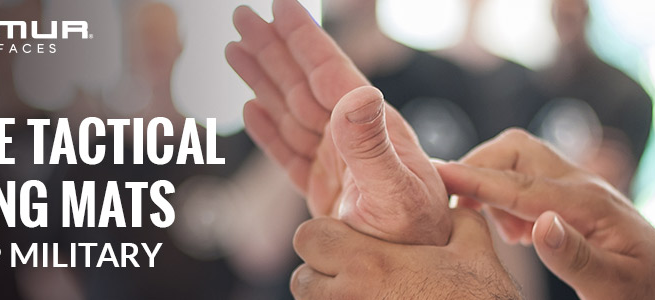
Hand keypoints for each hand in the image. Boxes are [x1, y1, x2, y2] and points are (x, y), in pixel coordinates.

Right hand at [226, 0, 450, 244]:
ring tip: (238, 50)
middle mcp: (354, 138)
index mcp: (372, 128)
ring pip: (292, 110)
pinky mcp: (325, 191)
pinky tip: (253, 108)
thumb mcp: (396, 190)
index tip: (280, 5)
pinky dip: (269, 129)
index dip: (303, 39)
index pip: (329, 73)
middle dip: (274, 48)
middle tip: (244, 15)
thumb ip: (373, 144)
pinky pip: (290, 152)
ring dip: (264, 79)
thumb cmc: (417, 236)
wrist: (415, 276)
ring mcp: (338, 163)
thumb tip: (356, 93)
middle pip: (304, 83)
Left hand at [291, 208, 519, 298]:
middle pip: (302, 279)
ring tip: (364, 294)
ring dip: (330, 298)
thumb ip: (458, 218)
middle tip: (354, 274)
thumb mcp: (475, 250)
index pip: (308, 237)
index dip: (324, 236)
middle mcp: (349, 298)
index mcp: (369, 263)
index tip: (347, 241)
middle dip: (321, 274)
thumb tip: (454, 207)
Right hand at [436, 129, 654, 298]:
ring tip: (482, 221)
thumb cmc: (651, 292)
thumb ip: (574, 255)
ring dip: (493, 180)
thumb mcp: (613, 286)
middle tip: (452, 204)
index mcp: (586, 205)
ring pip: (522, 160)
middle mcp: (582, 186)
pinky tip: (512, 231)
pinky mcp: (579, 199)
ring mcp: (581, 188)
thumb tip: (539, 223)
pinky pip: (532, 179)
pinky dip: (508, 194)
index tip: (432, 175)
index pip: (516, 184)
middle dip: (479, 167)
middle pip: (517, 151)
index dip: (471, 179)